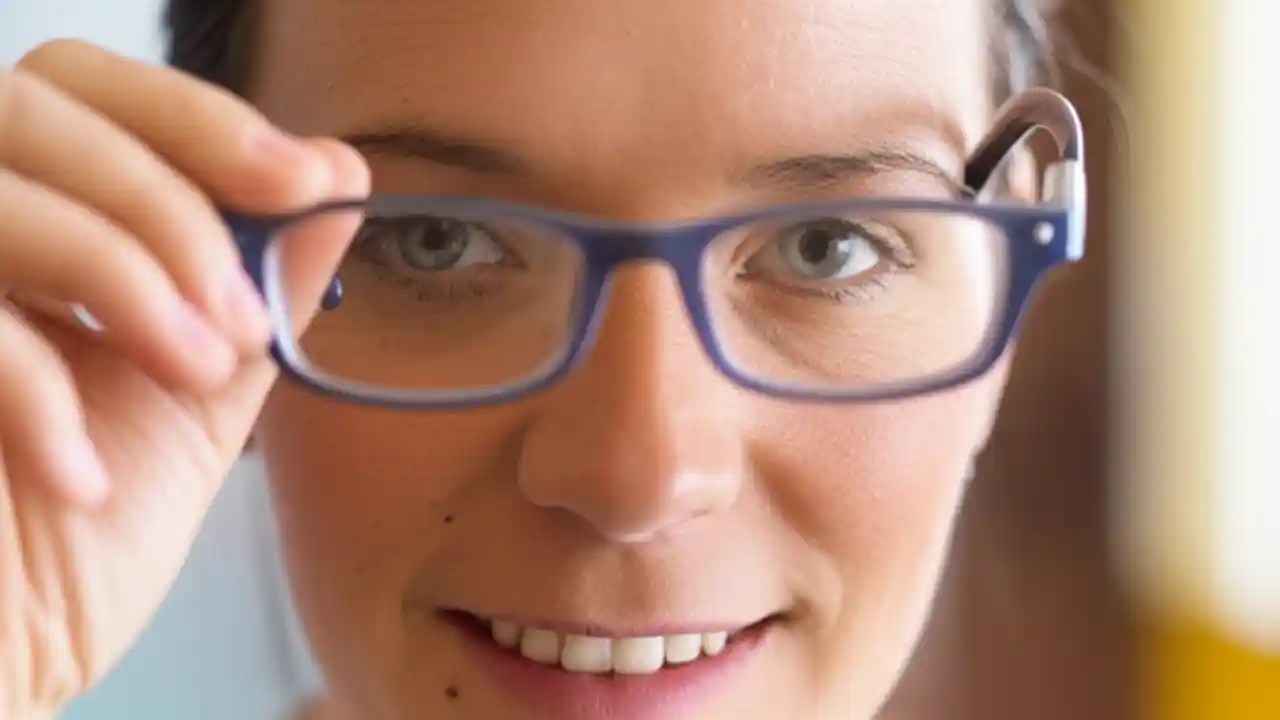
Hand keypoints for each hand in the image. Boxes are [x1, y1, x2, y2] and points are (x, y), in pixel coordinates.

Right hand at [0, 40, 368, 716]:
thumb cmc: (78, 538)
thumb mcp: (196, 393)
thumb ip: (255, 282)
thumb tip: (334, 178)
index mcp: (27, 220)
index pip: (86, 92)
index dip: (196, 119)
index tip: (303, 179)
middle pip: (32, 104)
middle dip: (165, 203)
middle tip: (241, 317)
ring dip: (122, 273)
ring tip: (196, 375)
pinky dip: (37, 395)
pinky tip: (82, 476)